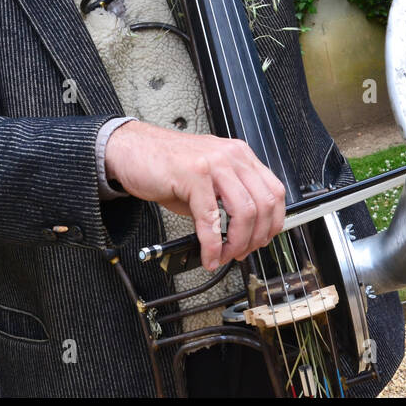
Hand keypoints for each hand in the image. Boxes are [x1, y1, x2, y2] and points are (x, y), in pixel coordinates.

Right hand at [104, 121, 285, 269]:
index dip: (272, 223)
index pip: (274, 192)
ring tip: (223, 255)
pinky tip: (208, 254)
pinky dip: (212, 244)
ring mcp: (213, 163)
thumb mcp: (207, 180)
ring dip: (236, 243)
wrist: (131, 149)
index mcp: (240, 155)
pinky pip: (211, 217)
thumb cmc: (166, 164)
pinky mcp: (193, 174)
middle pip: (263, 204)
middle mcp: (231, 156)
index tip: (261, 240)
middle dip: (256, 237)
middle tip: (240, 252)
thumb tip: (242, 234)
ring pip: (244, 212)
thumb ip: (227, 201)